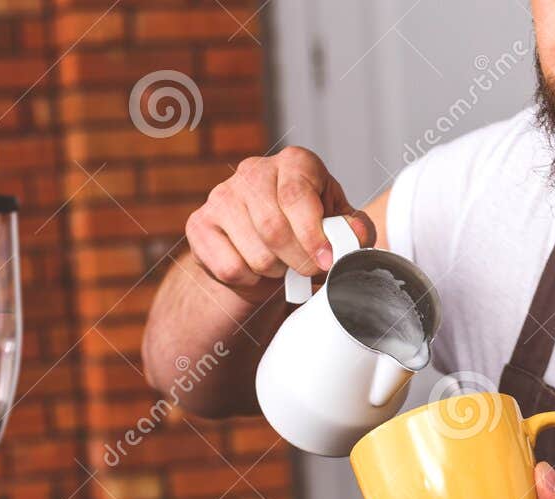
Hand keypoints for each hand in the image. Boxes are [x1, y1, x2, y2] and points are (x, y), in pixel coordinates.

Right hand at [185, 146, 374, 299]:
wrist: (263, 251)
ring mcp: (222, 195)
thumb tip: (355, 236)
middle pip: (274, 228)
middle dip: (297, 260)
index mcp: (294, 162)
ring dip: (275, 271)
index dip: (313, 235)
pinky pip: (230, 268)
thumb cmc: (305, 233)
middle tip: (306, 269)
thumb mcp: (337, 227)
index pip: (296, 196)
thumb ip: (353, 230)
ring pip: (255, 254)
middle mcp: (254, 170)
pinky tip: (255, 268)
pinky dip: (250, 280)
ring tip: (281, 264)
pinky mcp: (199, 223)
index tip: (326, 261)